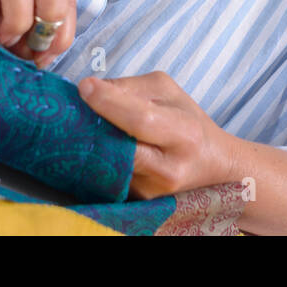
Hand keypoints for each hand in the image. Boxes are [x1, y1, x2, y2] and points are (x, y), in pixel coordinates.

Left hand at [77, 71, 237, 197]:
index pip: (141, 119)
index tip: (85, 86)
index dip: (109, 102)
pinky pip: (110, 174)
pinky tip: (99, 143)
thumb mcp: (168, 92)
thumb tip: (92, 90)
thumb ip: (131, 88)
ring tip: (84, 123)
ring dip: (92, 142)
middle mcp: (169, 168)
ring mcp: (152, 190)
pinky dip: (99, 157)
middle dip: (93, 126)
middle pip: (120, 148)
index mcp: (184, 134)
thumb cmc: (188, 121)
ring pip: (109, 164)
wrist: (212, 164)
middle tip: (74, 107)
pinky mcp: (138, 200)